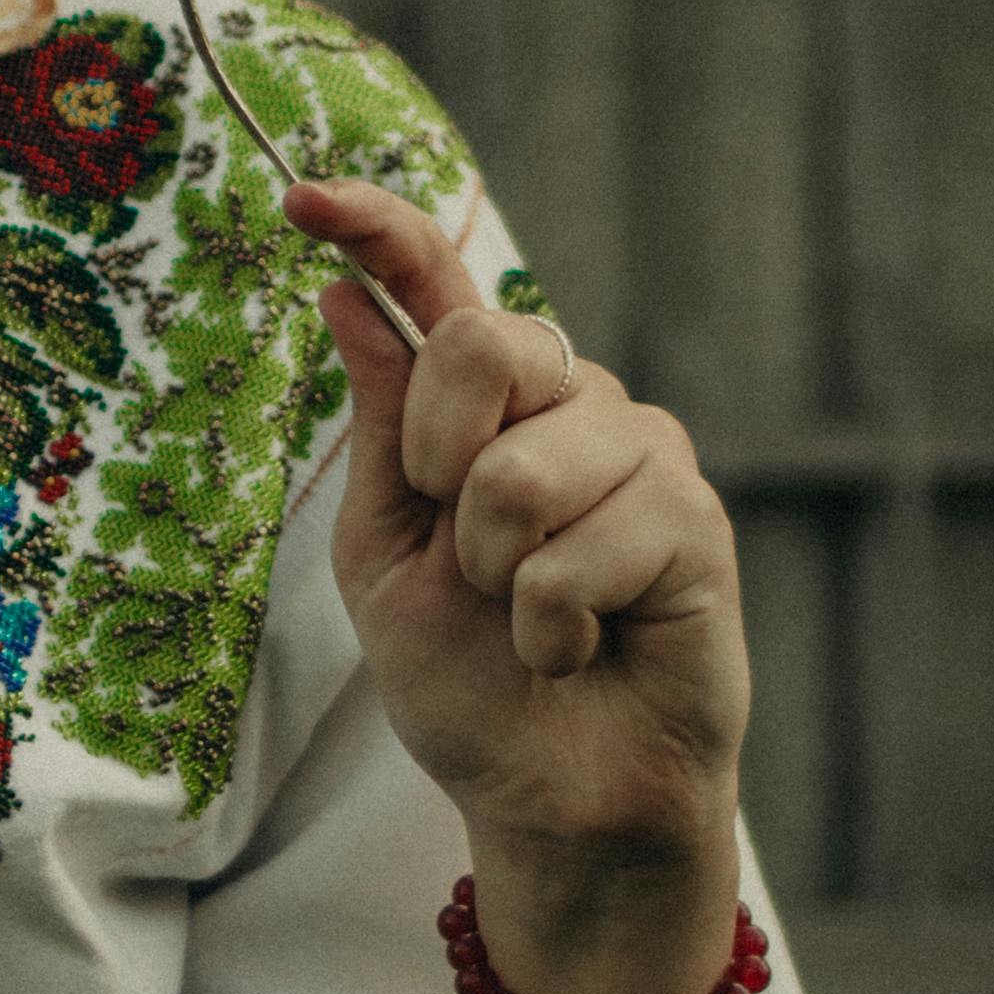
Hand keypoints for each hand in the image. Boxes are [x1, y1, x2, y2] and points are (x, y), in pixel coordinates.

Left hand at [296, 177, 748, 993]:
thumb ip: (382, 432)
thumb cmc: (469, 678)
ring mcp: (643, 452)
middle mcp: (573, 402)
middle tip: (465, 561)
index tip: (300, 200)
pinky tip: (580, 648)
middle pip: (482, 344)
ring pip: (520, 469)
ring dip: (494, 577)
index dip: (376, 229)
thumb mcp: (386, 553)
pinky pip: (575, 553)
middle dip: (438, 469)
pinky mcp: (693, 523)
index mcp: (486, 405)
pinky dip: (549, 626)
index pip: (438, 287)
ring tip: (533, 622)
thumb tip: (345, 299)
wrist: (552, 794)